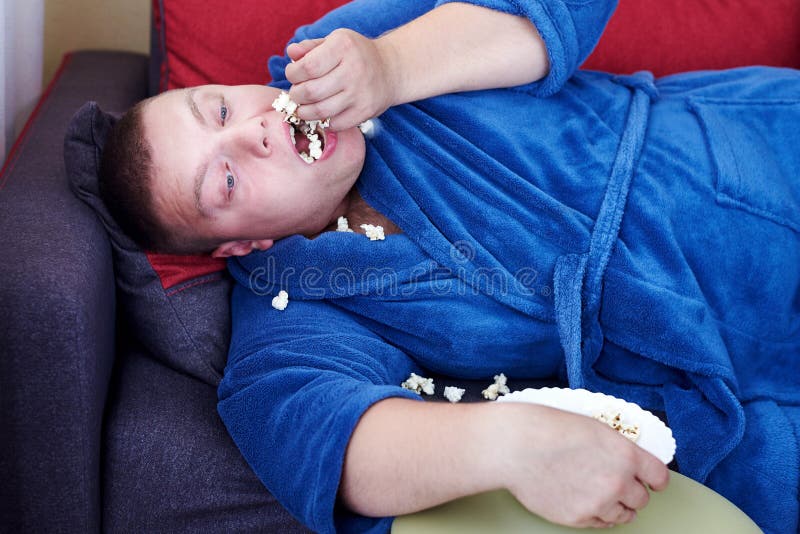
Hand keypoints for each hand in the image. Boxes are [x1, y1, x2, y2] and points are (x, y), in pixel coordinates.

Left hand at [285, 29, 397, 130]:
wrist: (390, 69)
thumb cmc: (354, 55)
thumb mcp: (334, 42)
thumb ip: (310, 47)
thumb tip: (291, 54)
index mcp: (343, 47)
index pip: (307, 67)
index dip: (293, 74)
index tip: (293, 75)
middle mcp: (354, 70)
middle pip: (311, 91)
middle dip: (296, 95)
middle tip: (296, 93)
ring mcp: (361, 93)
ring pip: (320, 111)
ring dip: (304, 112)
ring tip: (303, 107)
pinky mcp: (365, 112)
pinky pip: (335, 124)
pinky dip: (322, 122)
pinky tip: (321, 113)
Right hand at [497, 403, 669, 527]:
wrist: (516, 446)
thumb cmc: (548, 429)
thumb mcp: (593, 428)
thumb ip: (616, 448)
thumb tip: (628, 463)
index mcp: (625, 454)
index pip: (659, 476)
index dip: (655, 479)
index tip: (652, 481)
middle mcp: (617, 481)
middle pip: (641, 499)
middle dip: (631, 491)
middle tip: (615, 483)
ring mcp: (598, 502)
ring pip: (623, 515)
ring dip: (616, 506)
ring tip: (598, 493)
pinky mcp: (578, 518)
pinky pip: (599, 523)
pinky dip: (596, 514)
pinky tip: (584, 499)